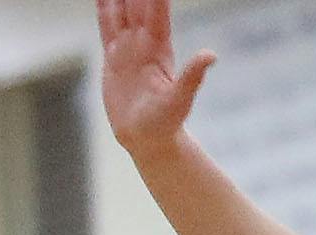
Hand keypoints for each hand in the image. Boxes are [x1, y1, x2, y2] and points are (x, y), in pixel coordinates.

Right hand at [99, 0, 215, 157]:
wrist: (147, 139)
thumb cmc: (166, 123)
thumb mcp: (179, 100)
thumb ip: (192, 77)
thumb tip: (211, 55)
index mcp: (158, 47)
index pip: (155, 8)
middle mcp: (143, 42)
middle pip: (137, 2)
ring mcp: (128, 47)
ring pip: (121, 9)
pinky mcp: (113, 57)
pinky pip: (106, 26)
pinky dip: (103, 7)